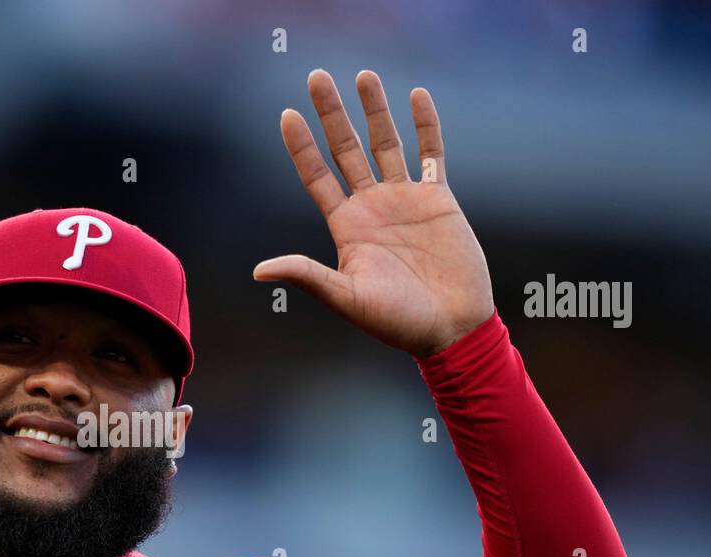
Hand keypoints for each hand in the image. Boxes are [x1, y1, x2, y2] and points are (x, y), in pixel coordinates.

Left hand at [254, 69, 494, 357]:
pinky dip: (425, 125)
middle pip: (346, 150)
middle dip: (332, 114)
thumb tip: (259, 271)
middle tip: (317, 77)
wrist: (451, 329)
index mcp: (346, 228)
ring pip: (386, 144)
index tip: (287, 114)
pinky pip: (431, 153)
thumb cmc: (398, 322)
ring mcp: (405, 200)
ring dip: (374, 110)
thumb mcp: (347, 299)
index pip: (317, 176)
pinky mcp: (438, 199)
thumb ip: (308, 276)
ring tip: (362, 75)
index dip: (301, 147)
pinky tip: (415, 95)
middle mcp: (372, 207)